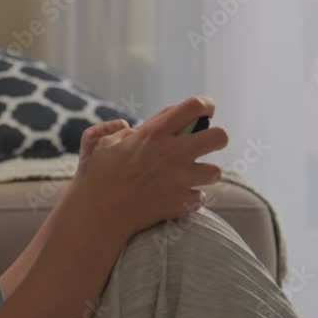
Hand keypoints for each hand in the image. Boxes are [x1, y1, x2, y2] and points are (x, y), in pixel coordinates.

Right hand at [70, 97, 228, 238]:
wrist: (100, 213)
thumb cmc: (98, 175)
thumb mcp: (102, 142)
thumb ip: (118, 130)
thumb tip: (130, 128)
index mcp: (155, 133)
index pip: (192, 107)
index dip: (206, 104)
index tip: (207, 109)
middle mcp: (173, 153)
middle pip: (219, 137)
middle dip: (217, 138)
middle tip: (207, 143)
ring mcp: (180, 179)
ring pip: (216, 171)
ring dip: (205, 173)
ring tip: (191, 175)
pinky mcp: (181, 202)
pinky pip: (200, 198)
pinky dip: (191, 199)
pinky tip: (177, 197)